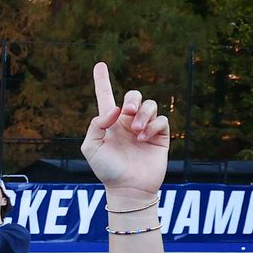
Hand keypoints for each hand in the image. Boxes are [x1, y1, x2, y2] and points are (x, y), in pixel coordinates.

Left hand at [81, 62, 168, 201]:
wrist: (128, 188)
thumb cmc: (107, 170)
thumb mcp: (91, 147)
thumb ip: (96, 125)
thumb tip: (114, 110)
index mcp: (109, 123)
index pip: (106, 97)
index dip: (103, 80)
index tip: (100, 64)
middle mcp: (128, 122)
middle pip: (134, 96)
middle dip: (133, 99)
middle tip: (128, 111)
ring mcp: (145, 129)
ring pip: (150, 105)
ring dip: (143, 114)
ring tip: (137, 131)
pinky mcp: (160, 137)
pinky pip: (161, 120)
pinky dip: (153, 126)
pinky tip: (144, 138)